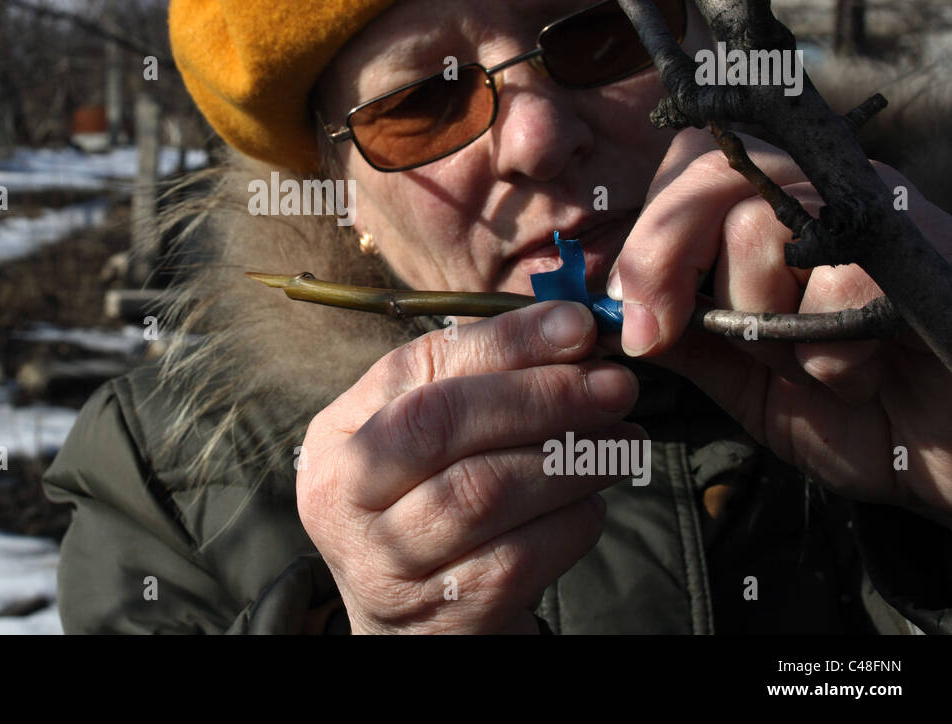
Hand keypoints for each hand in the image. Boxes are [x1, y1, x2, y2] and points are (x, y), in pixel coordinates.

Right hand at [296, 301, 640, 632]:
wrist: (409, 630)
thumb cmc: (425, 508)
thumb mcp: (422, 444)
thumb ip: (476, 382)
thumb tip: (569, 326)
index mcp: (335, 440)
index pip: (415, 370)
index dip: (502, 342)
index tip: (577, 325)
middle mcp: (343, 502)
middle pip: (441, 426)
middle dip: (540, 396)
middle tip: (614, 385)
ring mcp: (386, 566)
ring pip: (484, 492)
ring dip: (569, 458)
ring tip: (621, 442)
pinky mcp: (442, 620)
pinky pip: (520, 558)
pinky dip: (571, 522)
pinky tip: (593, 502)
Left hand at [602, 127, 951, 524]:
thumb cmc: (865, 414)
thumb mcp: (746, 380)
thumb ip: (684, 336)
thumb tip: (600, 309)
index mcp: (775, 213)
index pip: (687, 173)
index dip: (645, 240)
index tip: (630, 319)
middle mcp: (823, 195)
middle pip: (706, 179)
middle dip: (665, 264)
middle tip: (661, 332)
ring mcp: (875, 214)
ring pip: (756, 231)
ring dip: (766, 329)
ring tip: (814, 367)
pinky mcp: (919, 247)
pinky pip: (837, 280)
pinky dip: (833, 356)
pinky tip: (867, 374)